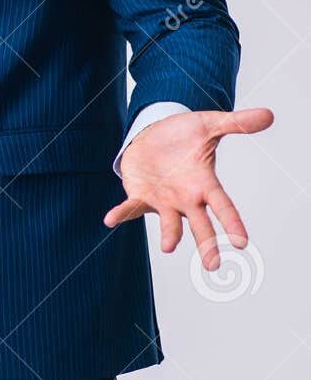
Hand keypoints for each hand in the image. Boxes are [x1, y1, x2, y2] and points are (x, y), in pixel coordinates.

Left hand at [103, 107, 273, 269]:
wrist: (154, 134)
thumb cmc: (185, 135)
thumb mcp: (210, 125)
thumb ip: (237, 123)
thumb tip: (269, 114)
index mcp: (205, 184)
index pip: (223, 205)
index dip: (232, 223)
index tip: (241, 242)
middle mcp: (186, 198)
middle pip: (200, 224)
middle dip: (206, 243)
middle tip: (213, 265)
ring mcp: (163, 201)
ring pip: (168, 222)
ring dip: (168, 234)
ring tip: (168, 247)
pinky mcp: (140, 196)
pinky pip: (131, 208)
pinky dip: (122, 213)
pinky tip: (110, 219)